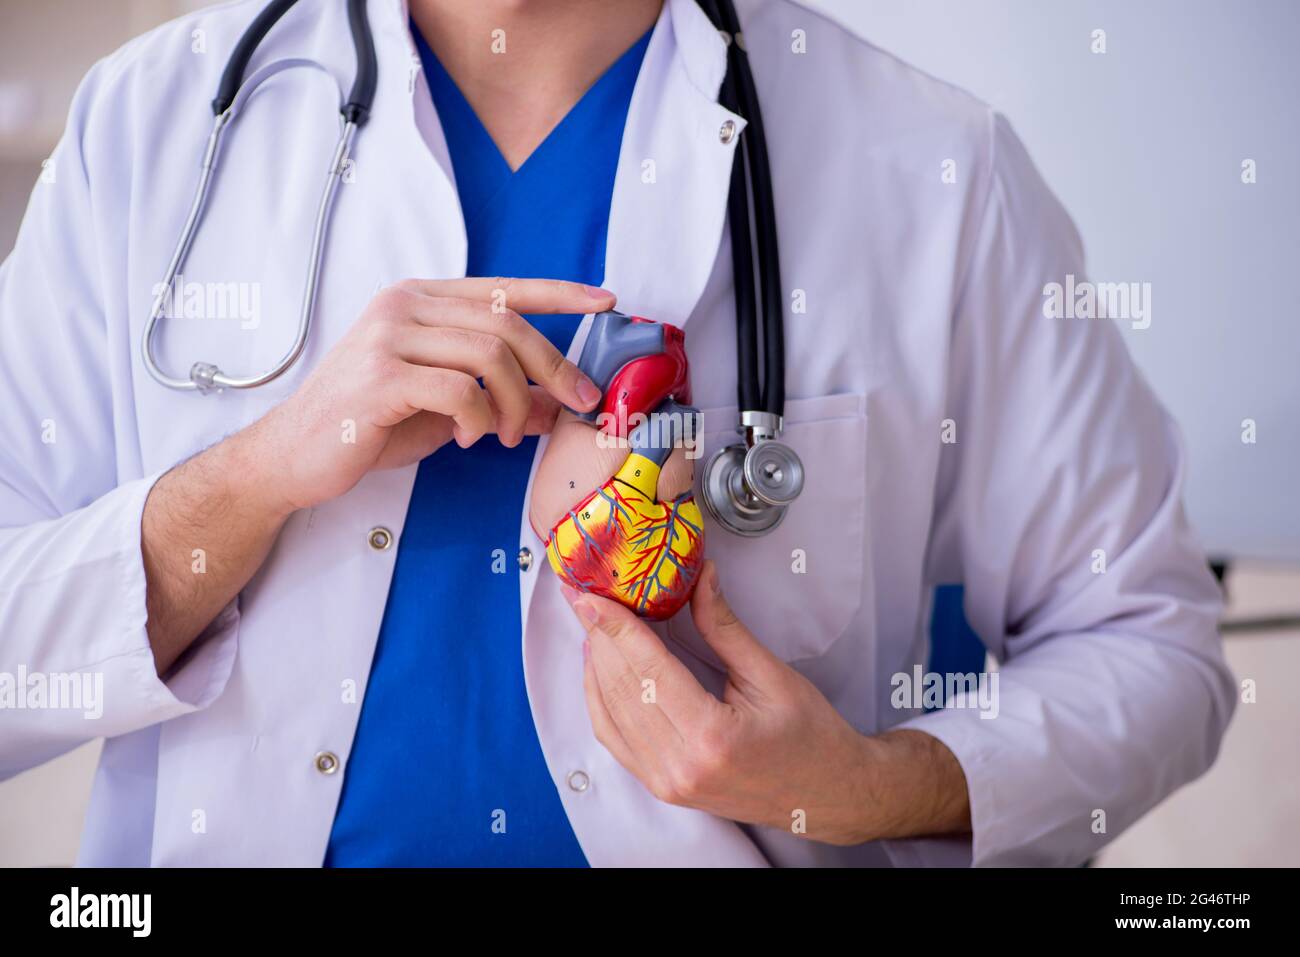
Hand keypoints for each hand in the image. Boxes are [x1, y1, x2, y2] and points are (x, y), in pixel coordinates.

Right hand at [244, 277, 613, 512]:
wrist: (295, 455)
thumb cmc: (369, 426)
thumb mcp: (446, 409)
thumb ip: (500, 397)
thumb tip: (558, 404)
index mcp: (420, 300)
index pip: (503, 287)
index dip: (559, 292)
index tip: (605, 301)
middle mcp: (404, 305)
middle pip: (507, 324)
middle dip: (555, 367)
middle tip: (576, 404)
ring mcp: (388, 336)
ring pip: (490, 355)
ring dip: (516, 404)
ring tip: (507, 436)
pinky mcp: (379, 376)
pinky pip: (460, 390)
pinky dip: (479, 419)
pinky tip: (468, 438)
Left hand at [564, 561, 970, 844]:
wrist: (827, 794)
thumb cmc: (810, 737)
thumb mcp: (771, 675)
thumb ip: (724, 626)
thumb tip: (700, 574)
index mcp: (710, 737)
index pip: (647, 670)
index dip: (615, 627)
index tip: (592, 595)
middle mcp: (679, 766)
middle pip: (623, 689)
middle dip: (599, 638)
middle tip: (584, 597)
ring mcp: (666, 783)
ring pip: (610, 714)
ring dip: (595, 665)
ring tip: (591, 623)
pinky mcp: (662, 787)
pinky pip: (615, 739)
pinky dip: (600, 699)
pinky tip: (600, 667)